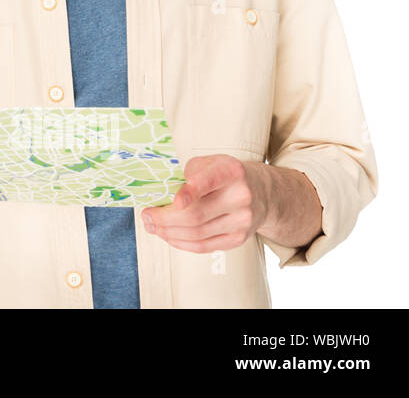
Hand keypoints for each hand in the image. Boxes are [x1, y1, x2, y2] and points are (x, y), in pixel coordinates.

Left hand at [141, 154, 271, 251]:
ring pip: (197, 233)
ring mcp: (242, 220)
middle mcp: (241, 196)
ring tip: (153, 226)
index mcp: (231, 171)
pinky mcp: (239, 238)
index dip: (191, 192)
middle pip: (196, 214)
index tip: (174, 201)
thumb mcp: (209, 162)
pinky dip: (182, 243)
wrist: (261, 192)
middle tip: (146, 216)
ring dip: (169, 232)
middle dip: (164, 218)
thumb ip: (187, 173)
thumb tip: (161, 193)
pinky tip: (169, 236)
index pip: (209, 181)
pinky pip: (205, 246)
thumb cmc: (225, 175)